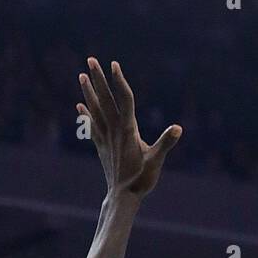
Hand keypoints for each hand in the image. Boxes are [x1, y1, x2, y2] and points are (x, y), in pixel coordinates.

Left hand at [78, 58, 181, 197]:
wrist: (122, 197)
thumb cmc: (142, 180)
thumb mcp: (156, 161)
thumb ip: (166, 143)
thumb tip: (178, 128)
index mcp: (128, 130)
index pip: (124, 100)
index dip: (119, 81)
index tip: (113, 65)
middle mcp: (114, 131)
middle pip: (106, 100)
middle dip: (99, 79)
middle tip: (91, 60)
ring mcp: (106, 138)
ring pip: (95, 110)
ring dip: (89, 92)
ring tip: (82, 75)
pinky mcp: (101, 147)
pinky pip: (92, 126)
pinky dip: (86, 114)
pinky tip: (80, 106)